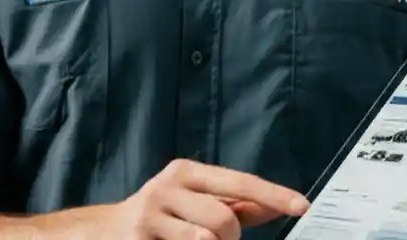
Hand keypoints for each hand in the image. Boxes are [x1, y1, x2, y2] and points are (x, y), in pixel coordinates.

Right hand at [110, 158, 309, 239]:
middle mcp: (167, 187)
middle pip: (225, 219)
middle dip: (229, 239)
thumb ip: (235, 205)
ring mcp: (151, 215)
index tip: (302, 206)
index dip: (273, 194)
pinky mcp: (141, 239)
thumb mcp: (194, 202)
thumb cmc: (160, 217)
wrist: (104, 231)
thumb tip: (275, 205)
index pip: (240, 182)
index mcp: (186, 173)